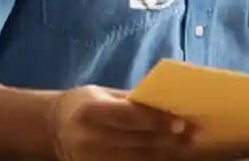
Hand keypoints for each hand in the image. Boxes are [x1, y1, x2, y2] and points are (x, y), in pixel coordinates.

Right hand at [48, 85, 194, 160]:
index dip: (156, 120)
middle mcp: (88, 139)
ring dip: (167, 152)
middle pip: (138, 142)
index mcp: (89, 112)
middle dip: (170, 138)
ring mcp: (90, 160)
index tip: (181, 121)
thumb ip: (133, 101)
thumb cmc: (86, 104)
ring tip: (188, 144)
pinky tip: (169, 155)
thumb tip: (170, 102)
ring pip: (138, 159)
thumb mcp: (105, 95)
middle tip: (195, 132)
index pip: (129, 117)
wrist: (53, 127)